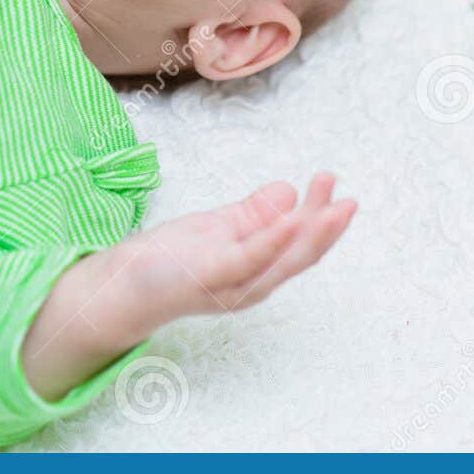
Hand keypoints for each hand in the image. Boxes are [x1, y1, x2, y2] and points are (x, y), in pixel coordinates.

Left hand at [21, 175, 355, 399]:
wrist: (124, 284)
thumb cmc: (171, 259)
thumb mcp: (219, 230)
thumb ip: (254, 214)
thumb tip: (288, 192)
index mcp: (256, 270)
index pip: (298, 245)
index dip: (321, 220)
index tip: (333, 189)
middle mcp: (252, 284)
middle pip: (300, 255)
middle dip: (327, 227)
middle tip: (349, 199)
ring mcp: (234, 284)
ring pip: (285, 259)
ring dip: (313, 230)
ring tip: (335, 204)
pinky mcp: (212, 277)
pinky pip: (250, 258)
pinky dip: (275, 239)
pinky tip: (294, 218)